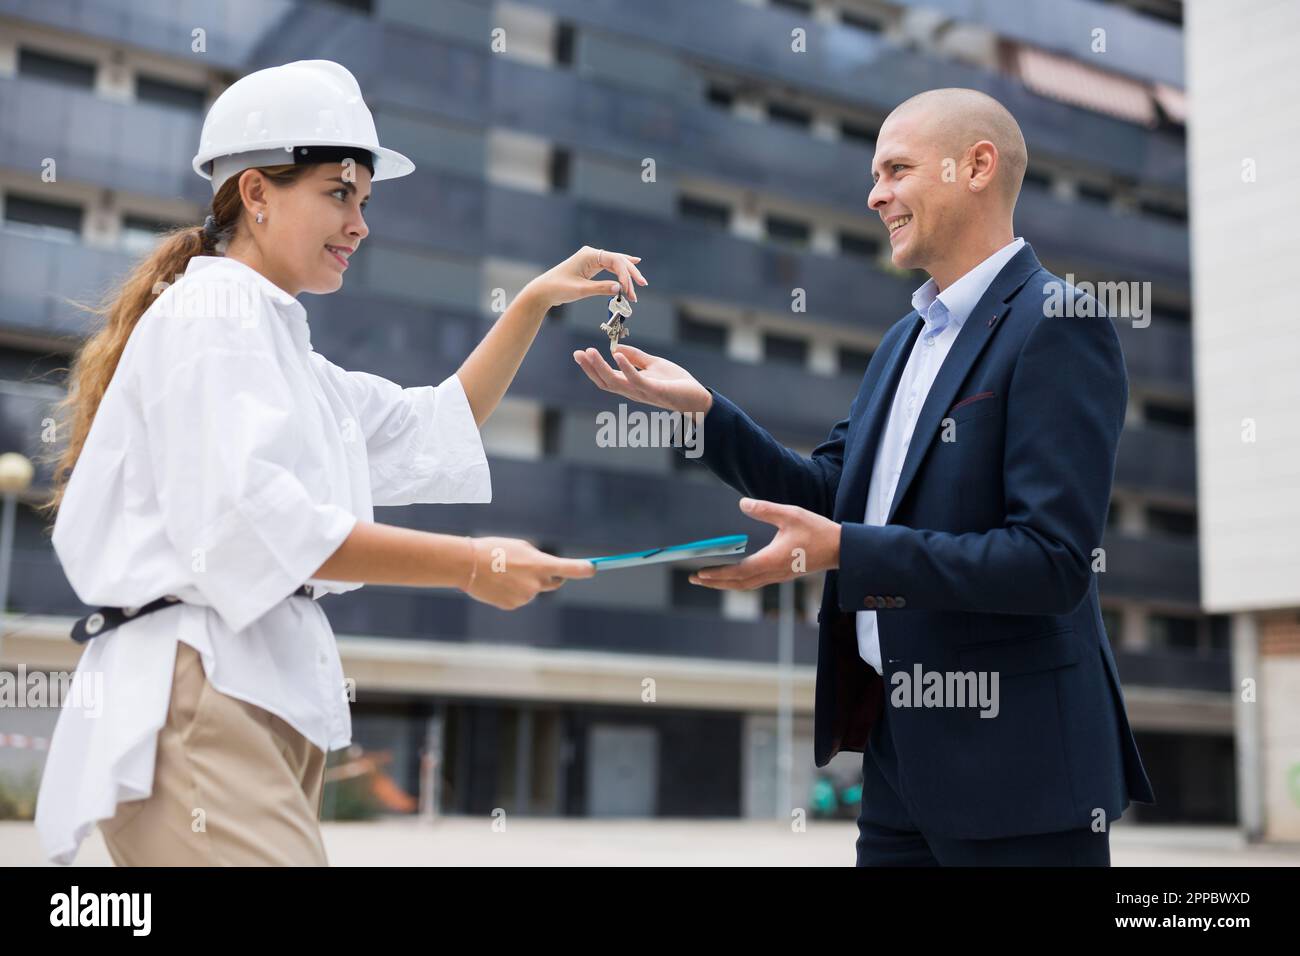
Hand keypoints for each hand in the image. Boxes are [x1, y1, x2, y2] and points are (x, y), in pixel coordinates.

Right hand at [462, 537, 595, 609]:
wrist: (468, 565)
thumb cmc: (495, 549)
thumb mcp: (521, 547)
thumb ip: (539, 559)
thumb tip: (546, 570)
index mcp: (540, 565)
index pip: (570, 569)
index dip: (584, 569)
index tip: (593, 568)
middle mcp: (536, 584)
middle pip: (554, 583)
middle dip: (551, 576)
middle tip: (536, 567)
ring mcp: (525, 597)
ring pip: (533, 590)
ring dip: (526, 583)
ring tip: (505, 572)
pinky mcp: (513, 605)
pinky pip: (520, 598)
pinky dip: (513, 591)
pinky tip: (499, 583)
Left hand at [525, 246, 646, 308]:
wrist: (544, 291)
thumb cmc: (558, 288)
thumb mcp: (580, 290)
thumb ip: (600, 288)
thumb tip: (620, 288)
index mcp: (589, 255)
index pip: (614, 261)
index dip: (625, 275)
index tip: (629, 290)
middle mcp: (591, 254)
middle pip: (618, 260)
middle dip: (630, 274)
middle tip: (642, 286)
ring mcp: (591, 259)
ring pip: (615, 264)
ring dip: (626, 276)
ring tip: (638, 286)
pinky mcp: (591, 266)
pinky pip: (610, 267)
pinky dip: (620, 271)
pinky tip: (633, 265)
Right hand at [573, 343, 712, 414]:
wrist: (696, 397)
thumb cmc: (675, 383)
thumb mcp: (653, 364)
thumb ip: (635, 357)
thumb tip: (615, 349)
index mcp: (630, 384)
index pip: (606, 377)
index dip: (591, 366)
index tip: (579, 353)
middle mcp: (632, 391)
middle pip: (605, 382)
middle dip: (590, 368)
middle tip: (578, 354)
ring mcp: (642, 392)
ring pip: (615, 382)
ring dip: (601, 367)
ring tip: (590, 352)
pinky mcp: (655, 391)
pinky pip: (636, 380)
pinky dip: (625, 368)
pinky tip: (616, 355)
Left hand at [689, 498, 839, 589]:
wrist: (840, 548)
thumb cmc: (817, 531)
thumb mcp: (790, 514)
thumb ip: (765, 509)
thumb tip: (742, 504)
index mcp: (771, 560)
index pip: (738, 572)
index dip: (718, 574)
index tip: (700, 573)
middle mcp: (773, 572)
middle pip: (738, 584)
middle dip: (715, 582)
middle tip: (695, 579)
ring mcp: (778, 576)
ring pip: (746, 585)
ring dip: (726, 584)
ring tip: (709, 580)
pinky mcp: (783, 574)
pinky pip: (755, 582)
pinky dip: (740, 581)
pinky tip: (734, 576)